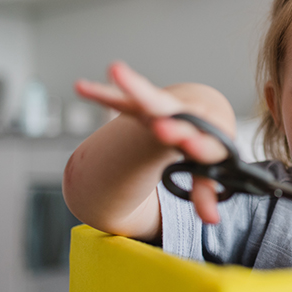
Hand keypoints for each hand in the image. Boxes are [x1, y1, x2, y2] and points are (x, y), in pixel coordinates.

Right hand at [75, 61, 234, 223]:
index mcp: (209, 133)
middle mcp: (187, 116)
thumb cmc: (210, 143)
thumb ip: (205, 191)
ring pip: (150, 98)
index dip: (198, 145)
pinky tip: (80, 86)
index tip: (190, 145)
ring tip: (115, 70)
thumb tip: (211, 220)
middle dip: (169, 123)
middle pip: (178, 116)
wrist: (207, 110)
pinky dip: (103, 94)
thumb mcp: (210, 166)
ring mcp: (164, 108)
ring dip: (133, 86)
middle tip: (160, 127)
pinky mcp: (145, 105)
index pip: (205, 142)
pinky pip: (122, 100)